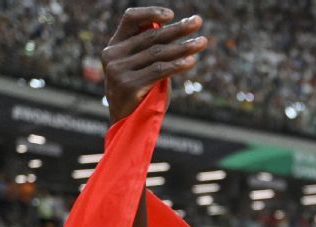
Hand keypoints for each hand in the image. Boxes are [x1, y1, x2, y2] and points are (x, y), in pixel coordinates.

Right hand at [102, 8, 206, 122]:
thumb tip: (176, 29)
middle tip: (198, 22)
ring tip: (202, 42)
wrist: (124, 125)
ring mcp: (118, 70)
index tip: (172, 15)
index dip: (151, 13)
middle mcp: (113, 54)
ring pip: (158, 53)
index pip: (131, 19)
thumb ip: (152, 50)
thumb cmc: (139, 93)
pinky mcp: (128, 85)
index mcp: (115, 45)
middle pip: (151, 36)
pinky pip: (159, 71)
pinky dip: (177, 65)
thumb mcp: (142, 67)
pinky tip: (192, 61)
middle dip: (177, 29)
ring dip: (183, 47)